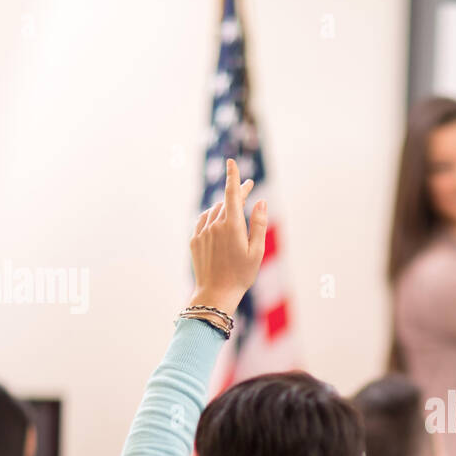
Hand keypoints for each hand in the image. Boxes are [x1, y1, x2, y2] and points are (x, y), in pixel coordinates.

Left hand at [189, 157, 268, 314]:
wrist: (215, 294)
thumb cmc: (241, 275)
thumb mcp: (256, 251)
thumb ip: (259, 224)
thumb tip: (260, 201)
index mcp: (232, 226)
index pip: (232, 194)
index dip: (233, 176)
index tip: (231, 162)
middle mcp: (214, 225)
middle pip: (226, 202)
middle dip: (237, 193)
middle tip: (248, 187)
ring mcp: (202, 232)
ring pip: (214, 211)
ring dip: (225, 207)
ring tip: (236, 210)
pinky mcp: (194, 240)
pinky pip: (204, 221)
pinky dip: (212, 217)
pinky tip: (219, 221)